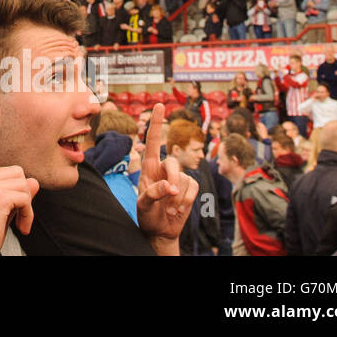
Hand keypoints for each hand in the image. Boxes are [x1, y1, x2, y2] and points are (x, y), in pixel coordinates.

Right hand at [0, 98, 39, 255]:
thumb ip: (13, 190)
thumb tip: (33, 182)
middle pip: (19, 172)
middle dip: (23, 195)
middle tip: (14, 216)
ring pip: (25, 184)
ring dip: (27, 207)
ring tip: (14, 222)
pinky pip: (26, 198)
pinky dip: (27, 215)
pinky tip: (18, 226)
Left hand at [135, 103, 197, 251]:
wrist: (160, 231)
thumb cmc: (147, 215)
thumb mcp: (143, 205)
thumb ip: (153, 193)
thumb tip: (170, 186)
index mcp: (148, 167)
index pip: (152, 141)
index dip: (156, 123)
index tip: (159, 105)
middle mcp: (163, 169)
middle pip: (173, 163)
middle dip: (172, 180)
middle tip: (169, 196)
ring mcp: (178, 178)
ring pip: (184, 178)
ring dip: (178, 197)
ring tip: (169, 209)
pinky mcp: (189, 187)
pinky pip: (193, 187)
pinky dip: (186, 200)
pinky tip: (178, 209)